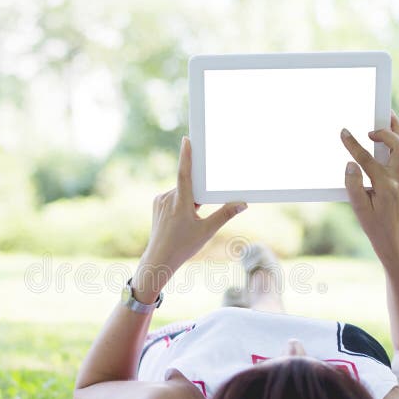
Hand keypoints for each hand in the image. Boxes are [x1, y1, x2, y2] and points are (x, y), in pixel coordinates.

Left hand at [132, 137, 246, 301]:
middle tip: (200, 210)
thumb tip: (242, 203)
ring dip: (190, 200)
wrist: (159, 258)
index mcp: (180, 202)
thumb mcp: (207, 231)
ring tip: (189, 221)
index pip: (184, 172)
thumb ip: (225, 214)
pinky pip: (173, 197)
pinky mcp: (156, 204)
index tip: (187, 140)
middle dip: (198, 194)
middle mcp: (168, 198)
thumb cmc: (183, 246)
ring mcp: (160, 201)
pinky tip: (181, 219)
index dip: (187, 155)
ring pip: (181, 192)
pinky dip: (181, 202)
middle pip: (188, 185)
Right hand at [340, 111, 398, 261]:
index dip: (353, 145)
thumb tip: (350, 164)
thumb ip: (353, 185)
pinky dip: (397, 139)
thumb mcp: (358, 208)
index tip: (344, 132)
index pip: (367, 159)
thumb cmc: (373, 223)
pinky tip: (387, 134)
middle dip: (386, 130)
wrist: (392, 235)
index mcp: (386, 186)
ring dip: (397, 129)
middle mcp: (398, 178)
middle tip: (373, 122)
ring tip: (387, 116)